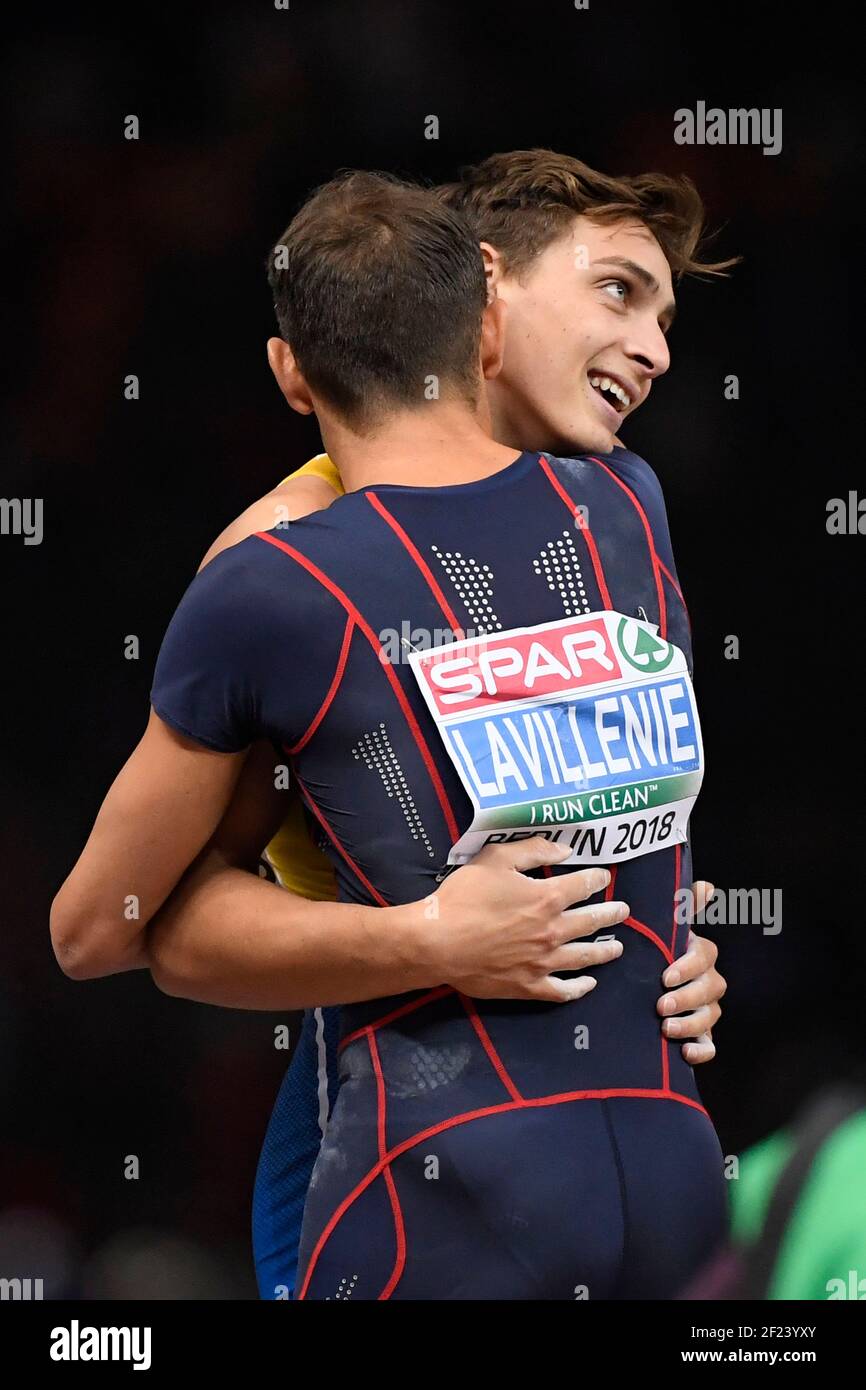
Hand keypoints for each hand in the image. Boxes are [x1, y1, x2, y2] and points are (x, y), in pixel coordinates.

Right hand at [428, 837, 629, 1002]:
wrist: (438, 942)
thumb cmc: (464, 897)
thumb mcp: (495, 859)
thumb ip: (533, 850)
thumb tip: (566, 850)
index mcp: (547, 898)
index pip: (583, 885)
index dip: (597, 878)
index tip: (603, 877)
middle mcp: (554, 931)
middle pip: (592, 921)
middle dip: (611, 914)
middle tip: (623, 911)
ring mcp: (544, 963)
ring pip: (584, 957)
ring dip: (605, 951)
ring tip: (618, 947)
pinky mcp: (529, 986)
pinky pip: (562, 990)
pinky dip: (579, 988)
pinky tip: (589, 984)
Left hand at [656, 880, 725, 1063]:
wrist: (633, 989)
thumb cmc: (650, 954)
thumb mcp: (657, 930)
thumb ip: (680, 908)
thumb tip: (707, 886)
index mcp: (696, 954)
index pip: (705, 955)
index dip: (689, 966)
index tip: (665, 976)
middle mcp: (705, 981)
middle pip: (710, 988)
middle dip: (687, 997)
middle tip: (660, 1005)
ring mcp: (704, 1009)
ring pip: (711, 1016)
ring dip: (691, 1023)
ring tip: (666, 1028)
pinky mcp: (699, 1035)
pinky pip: (710, 1046)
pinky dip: (702, 1050)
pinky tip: (686, 1053)